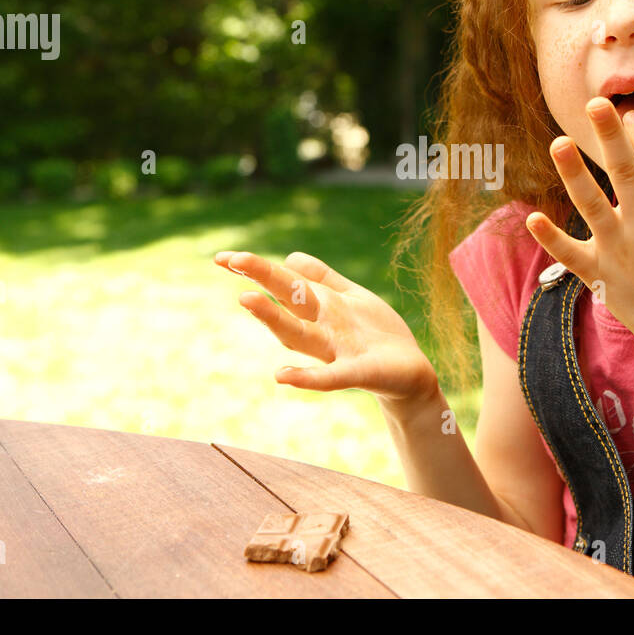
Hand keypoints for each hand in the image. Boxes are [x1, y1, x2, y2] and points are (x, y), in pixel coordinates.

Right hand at [213, 249, 439, 409]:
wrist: (411, 372)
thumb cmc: (378, 335)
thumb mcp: (352, 298)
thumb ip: (323, 279)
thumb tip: (290, 257)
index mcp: (322, 307)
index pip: (284, 284)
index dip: (256, 269)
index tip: (222, 257)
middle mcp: (322, 328)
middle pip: (288, 301)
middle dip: (262, 280)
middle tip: (231, 261)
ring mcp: (337, 351)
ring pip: (300, 334)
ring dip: (273, 319)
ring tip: (246, 300)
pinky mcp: (357, 373)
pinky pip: (330, 377)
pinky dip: (307, 377)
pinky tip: (281, 375)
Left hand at [523, 97, 633, 362]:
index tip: (632, 112)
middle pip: (623, 173)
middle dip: (610, 137)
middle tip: (596, 104)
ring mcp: (619, 250)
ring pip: (592, 204)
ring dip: (574, 175)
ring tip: (558, 144)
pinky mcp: (599, 275)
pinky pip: (570, 254)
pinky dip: (551, 238)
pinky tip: (531, 218)